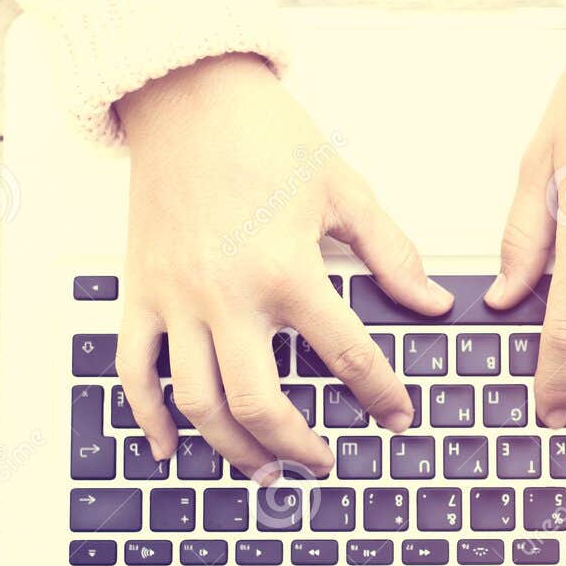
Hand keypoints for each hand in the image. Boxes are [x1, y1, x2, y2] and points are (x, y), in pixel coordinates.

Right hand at [115, 54, 451, 478]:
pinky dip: (149, 418)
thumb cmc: (265, 137)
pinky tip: (170, 449)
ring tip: (263, 469)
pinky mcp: (140, 293)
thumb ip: (391, 253)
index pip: (347, 355)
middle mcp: (227, 295)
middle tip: (323, 462)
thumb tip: (430, 304)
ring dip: (232, 448)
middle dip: (297, 447)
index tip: (398, 417)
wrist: (186, 96)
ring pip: (198, 403)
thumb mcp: (344, 190)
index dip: (382, 396)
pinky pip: (134, 371)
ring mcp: (176, 299)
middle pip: (260, 403)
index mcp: (287, 268)